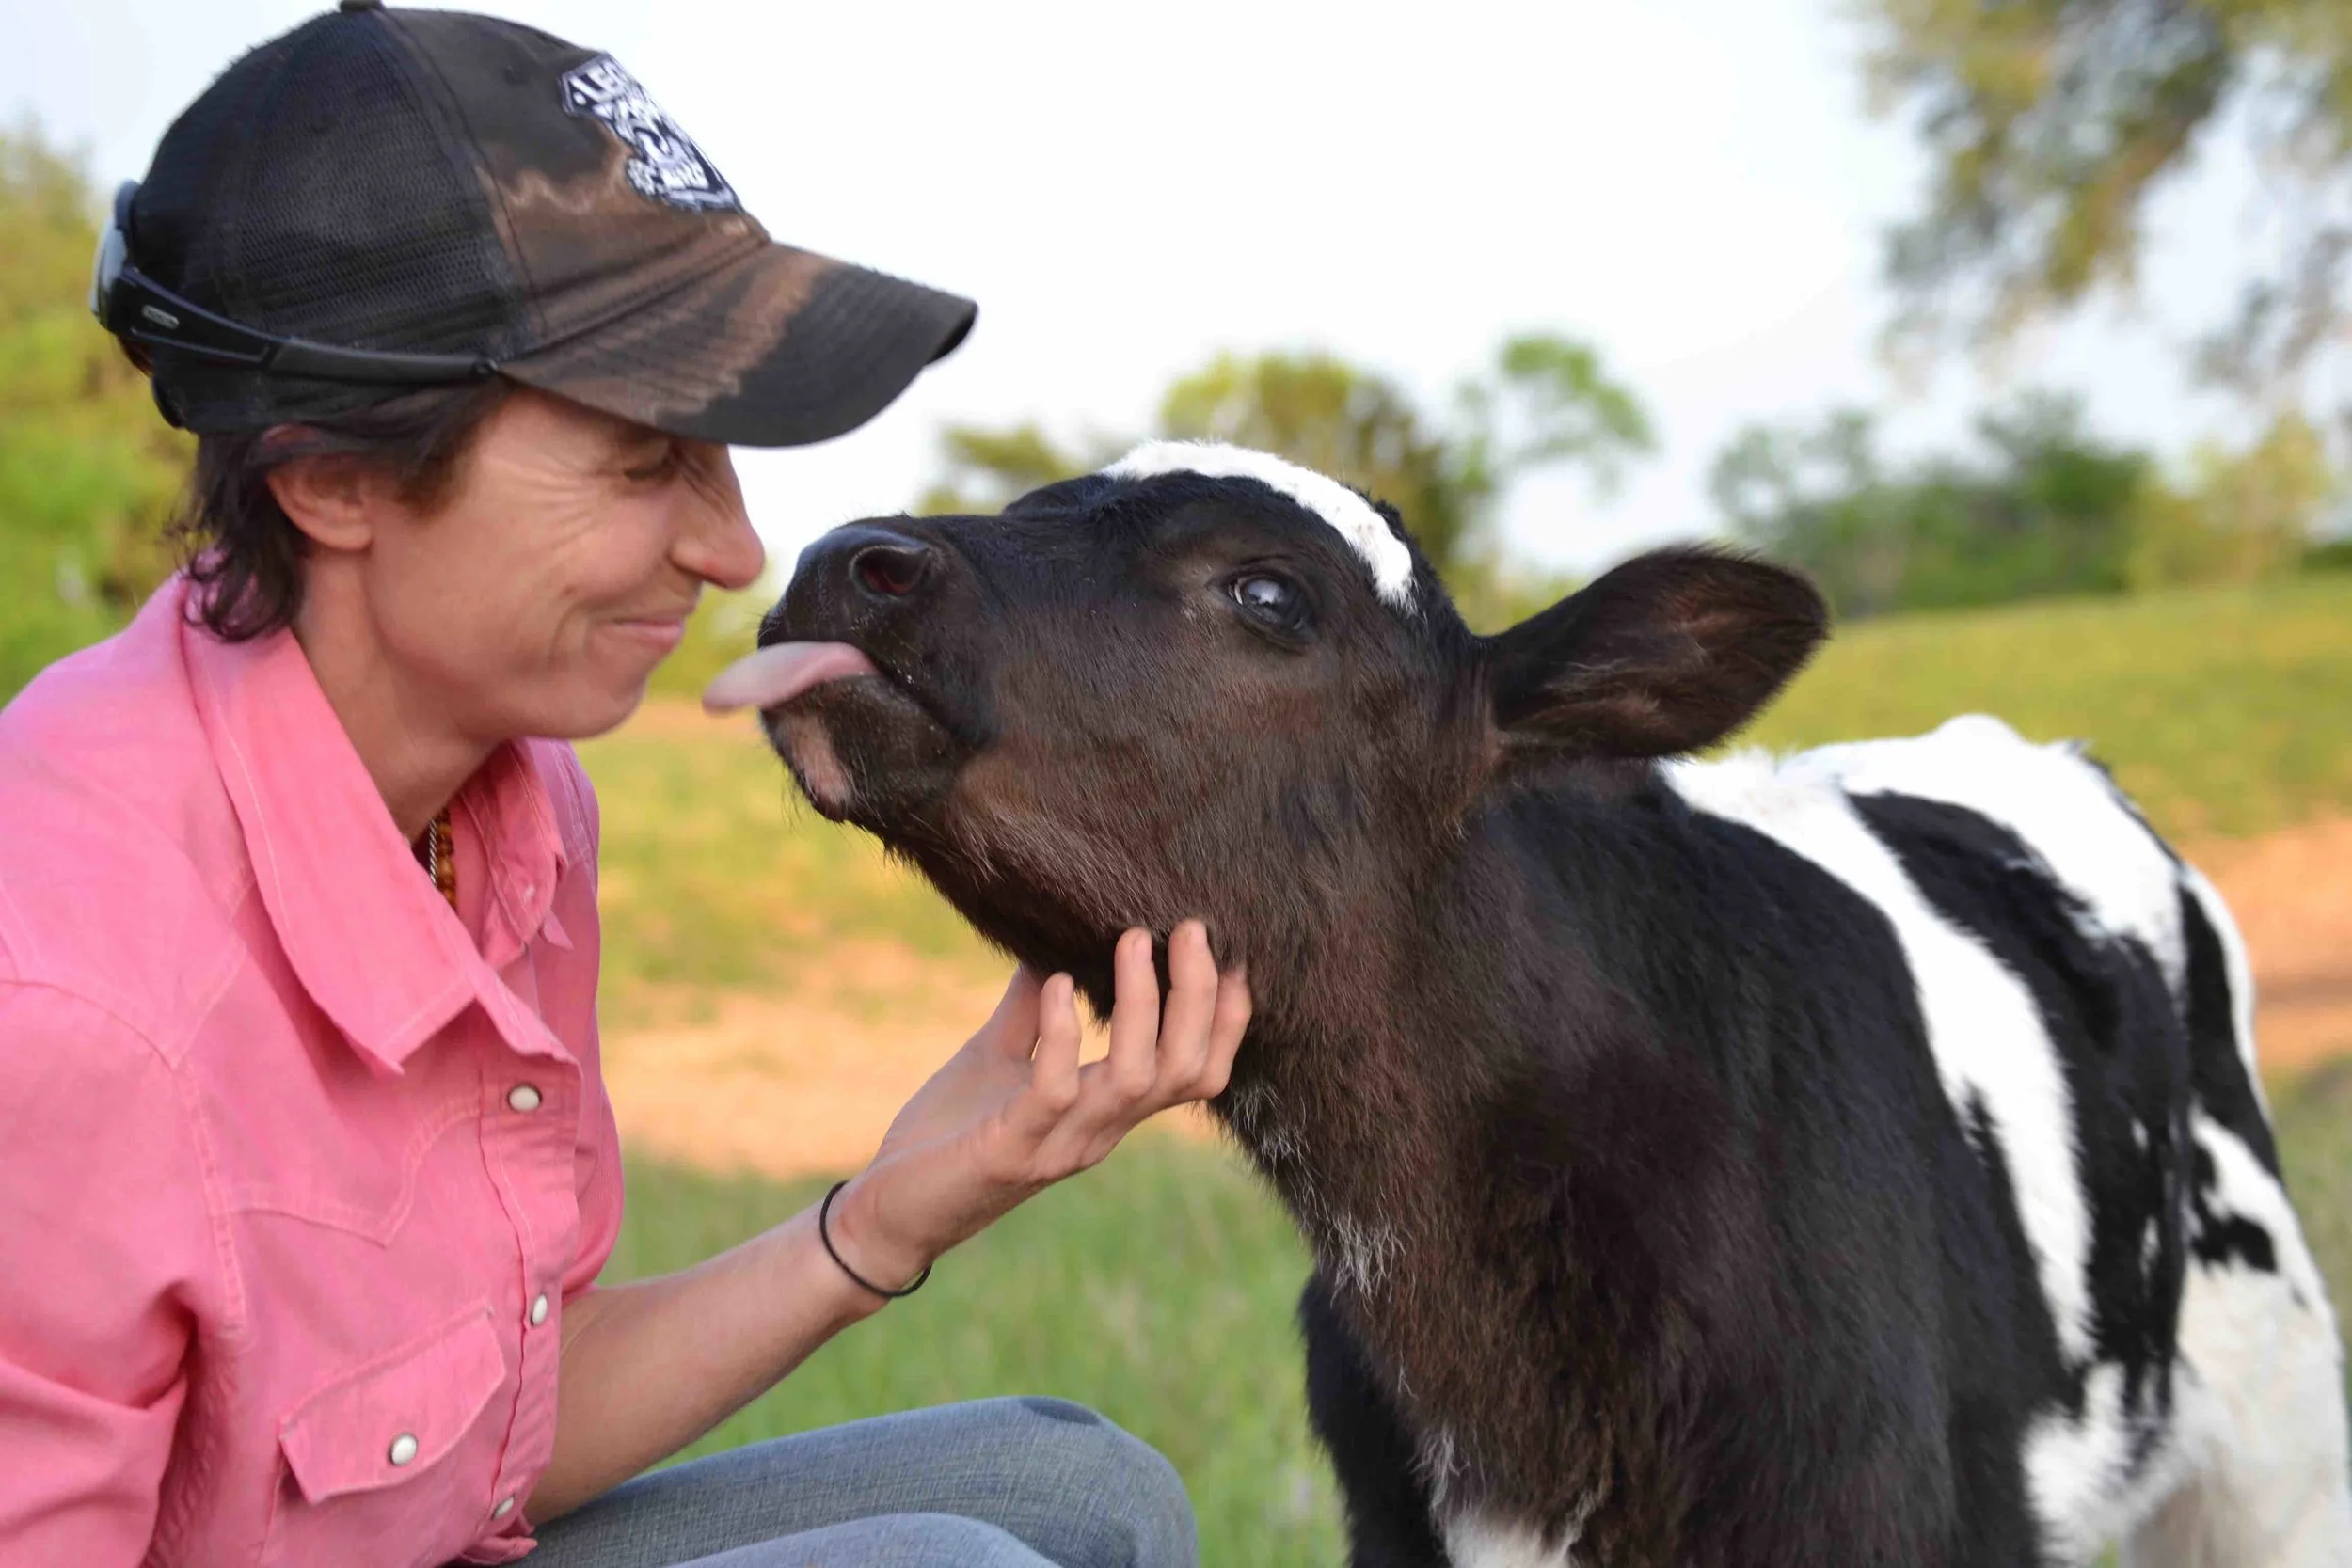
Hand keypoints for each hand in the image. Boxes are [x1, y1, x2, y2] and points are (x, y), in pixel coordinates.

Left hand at [827, 920, 1250, 1290]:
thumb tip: (1051, 940)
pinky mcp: (1010, 1150)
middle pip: (1186, 1071)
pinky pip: (1054, 1090)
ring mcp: (1060, 1144)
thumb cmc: (946, 1134)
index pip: (1197, 1073)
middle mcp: (1100, 1132)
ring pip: (1136, 1079)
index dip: (1226, 1020)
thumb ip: (1031, 1012)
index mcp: (1107, 1113)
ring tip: (1131, 939)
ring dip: (1140, 1004)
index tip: (1233, 954)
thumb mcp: (996, 1059)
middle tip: (1188, 928)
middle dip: (1198, 998)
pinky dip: (1062, 1032)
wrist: (889, 1211)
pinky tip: (1052, 983)